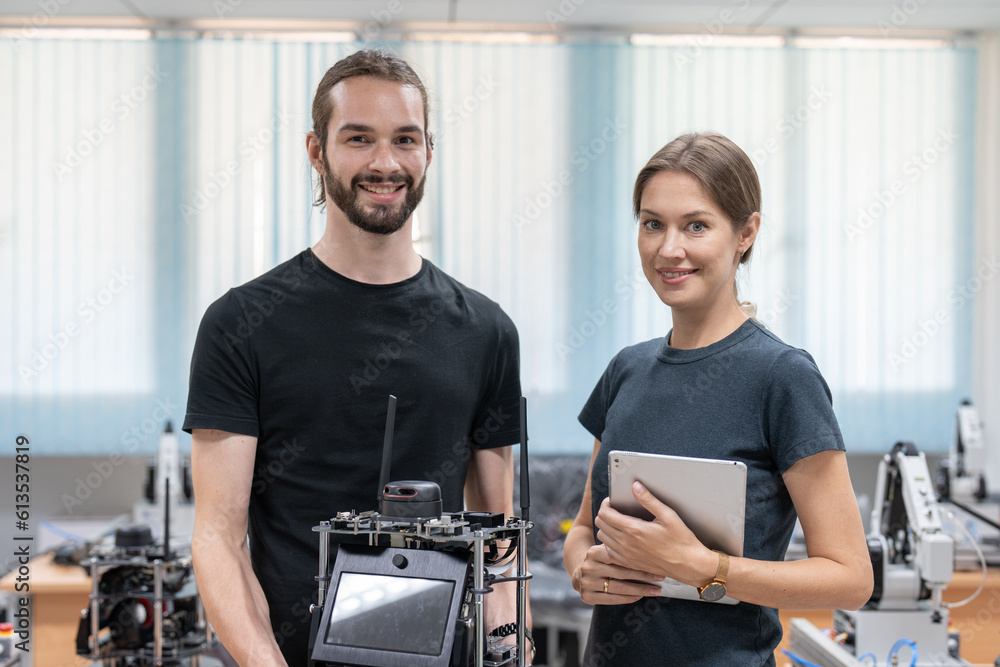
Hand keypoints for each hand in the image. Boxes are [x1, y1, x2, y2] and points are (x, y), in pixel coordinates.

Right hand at [571, 542, 663, 605]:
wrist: (579, 574)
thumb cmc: (601, 561)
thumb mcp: (604, 550)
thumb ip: (618, 546)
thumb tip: (647, 539)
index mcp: (593, 552)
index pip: (618, 557)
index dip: (638, 560)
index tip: (655, 563)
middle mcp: (588, 567)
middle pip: (620, 573)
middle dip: (643, 575)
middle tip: (660, 577)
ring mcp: (587, 583)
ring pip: (618, 587)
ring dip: (639, 589)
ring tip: (655, 590)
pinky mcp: (587, 597)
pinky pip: (611, 599)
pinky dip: (626, 598)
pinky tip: (639, 596)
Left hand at [594, 481, 716, 586]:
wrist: (689, 565)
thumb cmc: (681, 540)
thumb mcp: (668, 515)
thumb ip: (649, 500)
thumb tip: (635, 486)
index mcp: (633, 529)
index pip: (605, 514)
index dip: (606, 504)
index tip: (613, 501)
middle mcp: (626, 544)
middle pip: (600, 524)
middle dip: (604, 513)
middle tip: (614, 509)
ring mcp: (626, 556)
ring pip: (602, 538)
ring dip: (606, 528)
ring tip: (617, 522)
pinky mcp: (630, 564)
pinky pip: (609, 552)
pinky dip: (610, 543)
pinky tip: (620, 538)